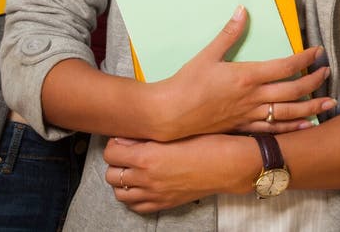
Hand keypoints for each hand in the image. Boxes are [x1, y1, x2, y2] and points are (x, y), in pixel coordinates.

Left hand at [104, 134, 256, 213]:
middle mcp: (147, 178)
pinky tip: (141, 184)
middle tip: (125, 152)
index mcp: (148, 157)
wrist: (228, 165)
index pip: (111, 153)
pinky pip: (136, 207)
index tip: (122, 138)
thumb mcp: (175, 132)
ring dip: (122, 180)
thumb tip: (127, 136)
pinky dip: (133, 196)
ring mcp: (155, 194)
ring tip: (132, 168)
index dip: (114, 143)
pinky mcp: (164, 204)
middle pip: (111, 175)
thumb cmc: (206, 143)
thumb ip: (146, 136)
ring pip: (120, 193)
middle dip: (115, 162)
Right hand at [151, 6, 333, 139]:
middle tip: (327, 71)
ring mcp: (250, 115)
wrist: (172, 114)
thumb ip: (229, 33)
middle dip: (314, 80)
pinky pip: (273, 129)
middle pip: (292, 90)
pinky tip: (304, 126)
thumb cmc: (188, 82)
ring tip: (329, 103)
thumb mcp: (208, 54)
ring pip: (288, 113)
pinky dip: (292, 127)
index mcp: (247, 76)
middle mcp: (253, 97)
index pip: (285, 67)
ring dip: (311, 107)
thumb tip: (242, 10)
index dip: (304, 59)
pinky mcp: (243, 128)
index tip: (317, 51)